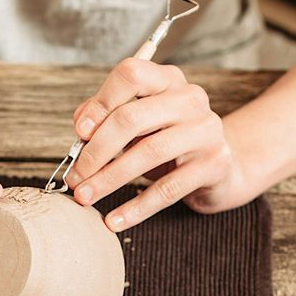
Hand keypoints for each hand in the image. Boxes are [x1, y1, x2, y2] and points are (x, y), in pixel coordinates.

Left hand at [66, 58, 251, 230]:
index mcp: (168, 80)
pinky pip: (168, 189)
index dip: (101, 103)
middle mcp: (190, 99)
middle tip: (76, 177)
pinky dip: (136, 208)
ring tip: (85, 197)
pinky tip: (114, 220)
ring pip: (148, 153)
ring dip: (109, 179)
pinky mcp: (214, 164)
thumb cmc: (169, 142)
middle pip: (132, 117)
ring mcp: (205, 131)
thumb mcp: (138, 125)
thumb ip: (107, 117)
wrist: (220, 168)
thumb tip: (81, 126)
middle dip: (96, 151)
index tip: (80, 133)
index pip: (131, 75)